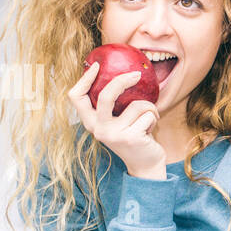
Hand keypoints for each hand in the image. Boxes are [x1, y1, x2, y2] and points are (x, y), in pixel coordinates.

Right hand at [67, 62, 166, 178]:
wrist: (146, 165)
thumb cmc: (133, 136)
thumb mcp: (117, 120)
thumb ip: (112, 104)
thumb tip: (116, 72)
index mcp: (91, 122)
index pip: (76, 97)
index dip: (84, 79)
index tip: (97, 65)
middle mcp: (98, 129)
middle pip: (105, 95)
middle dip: (122, 81)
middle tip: (136, 75)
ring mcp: (114, 134)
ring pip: (137, 105)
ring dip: (149, 108)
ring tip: (148, 119)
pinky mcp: (131, 137)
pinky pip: (148, 114)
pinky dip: (154, 118)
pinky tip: (150, 130)